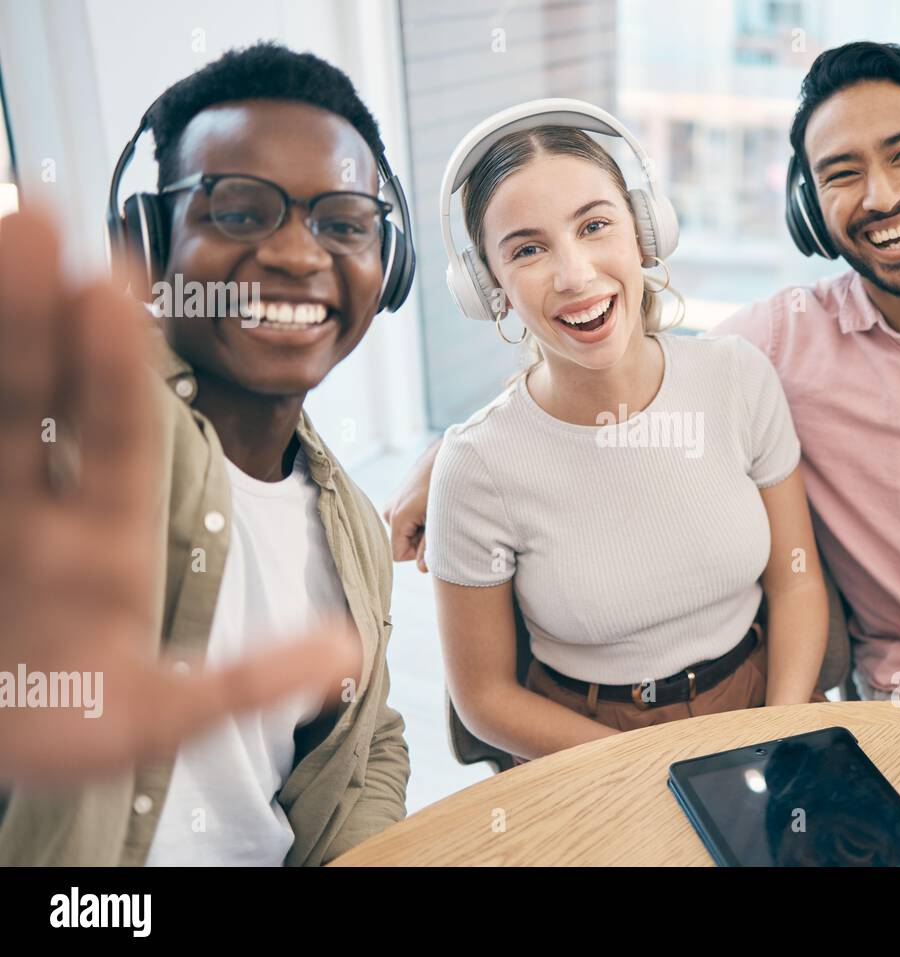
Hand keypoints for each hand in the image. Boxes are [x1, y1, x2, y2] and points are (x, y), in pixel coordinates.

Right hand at [0, 208, 360, 786]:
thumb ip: (251, 683)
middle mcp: (33, 509)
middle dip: (28, 317)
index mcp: (105, 535)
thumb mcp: (169, 717)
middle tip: (29, 217)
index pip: (113, 429)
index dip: (112, 358)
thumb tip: (346, 653)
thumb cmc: (79, 731)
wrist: (4, 755)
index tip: (111, 276)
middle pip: (28, 397)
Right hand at [383, 437, 439, 572]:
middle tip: (438, 522)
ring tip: (436, 512)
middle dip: (420, 540)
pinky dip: (419, 519)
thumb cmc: (447, 488)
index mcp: (397, 517)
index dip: (417, 554)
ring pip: (405, 532)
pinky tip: (430, 507)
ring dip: (421, 529)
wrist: (445, 458)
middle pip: (402, 543)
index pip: (398, 554)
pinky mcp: (396, 499)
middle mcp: (389, 511)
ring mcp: (391, 504)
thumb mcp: (441, 521)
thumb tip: (423, 569)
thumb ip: (431, 547)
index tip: (433, 540)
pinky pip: (405, 521)